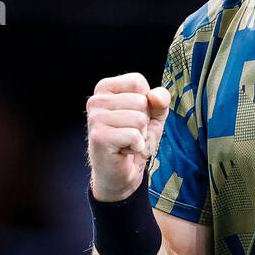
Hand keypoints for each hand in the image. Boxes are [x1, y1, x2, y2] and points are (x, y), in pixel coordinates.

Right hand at [86, 73, 170, 201]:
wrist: (123, 173)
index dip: (146, 102)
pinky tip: (124, 151)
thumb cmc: (135, 140)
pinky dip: (137, 147)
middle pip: (141, 101)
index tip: (134, 117)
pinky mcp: (99, 137)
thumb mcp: (154, 116)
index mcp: (105, 88)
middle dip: (144, 122)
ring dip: (140, 136)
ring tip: (127, 142)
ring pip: (139, 119)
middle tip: (130, 134)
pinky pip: (134, 135)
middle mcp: (95, 100)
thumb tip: (155, 96)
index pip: (137, 81)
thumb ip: (160, 100)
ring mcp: (95, 118)